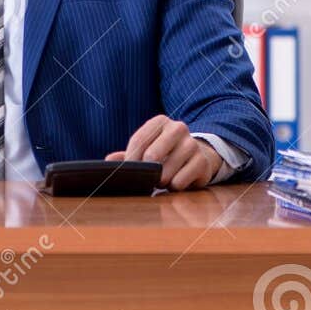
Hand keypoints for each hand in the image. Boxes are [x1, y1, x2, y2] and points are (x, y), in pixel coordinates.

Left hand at [107, 115, 221, 190]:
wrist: (198, 155)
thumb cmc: (165, 153)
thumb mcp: (146, 149)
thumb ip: (127, 155)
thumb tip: (108, 161)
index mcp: (160, 121)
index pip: (138, 141)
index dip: (131, 161)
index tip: (130, 172)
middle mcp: (178, 128)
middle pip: (151, 156)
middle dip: (147, 172)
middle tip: (149, 176)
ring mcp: (192, 144)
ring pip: (165, 173)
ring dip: (160, 181)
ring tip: (163, 178)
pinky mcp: (202, 162)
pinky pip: (179, 182)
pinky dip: (174, 187)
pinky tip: (177, 180)